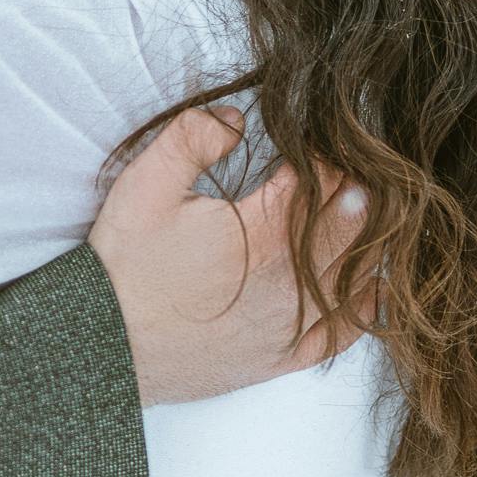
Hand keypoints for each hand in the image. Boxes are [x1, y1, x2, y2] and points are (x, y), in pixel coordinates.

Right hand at [88, 107, 368, 407]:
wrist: (103, 345)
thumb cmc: (125, 265)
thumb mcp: (146, 185)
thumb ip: (192, 137)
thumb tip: (237, 118)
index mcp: (265, 233)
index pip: (322, 183)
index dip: (327, 158)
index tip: (319, 145)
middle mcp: (289, 281)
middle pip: (350, 226)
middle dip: (356, 192)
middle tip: (355, 171)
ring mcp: (290, 324)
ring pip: (354, 276)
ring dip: (367, 241)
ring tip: (369, 217)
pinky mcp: (280, 357)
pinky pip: (341, 334)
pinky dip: (363, 306)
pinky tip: (374, 287)